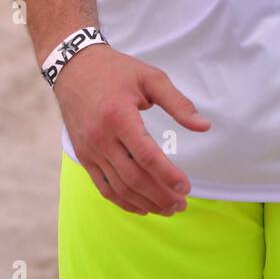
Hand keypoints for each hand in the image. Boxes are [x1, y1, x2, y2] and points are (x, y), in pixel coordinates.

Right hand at [52, 43, 211, 215]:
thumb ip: (178, 103)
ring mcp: (90, 150)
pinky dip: (123, 201)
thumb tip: (204, 126)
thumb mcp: (151, 78)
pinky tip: (142, 207)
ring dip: (145, 203)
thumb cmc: (117, 71)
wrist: (75, 69)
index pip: (147, 156)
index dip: (168, 175)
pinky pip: (103, 187)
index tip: (186, 187)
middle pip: (133, 178)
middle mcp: (101, 138)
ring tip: (168, 209)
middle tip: (182, 204)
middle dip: (160, 196)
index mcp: (119, 117)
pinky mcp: (83, 156)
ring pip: (119, 187)